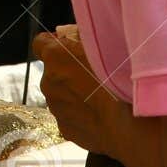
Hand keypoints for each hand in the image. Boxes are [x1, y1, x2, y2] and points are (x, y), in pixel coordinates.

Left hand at [33, 25, 123, 155]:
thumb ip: (85, 39)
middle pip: (53, 71)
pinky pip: (70, 116)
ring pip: (61, 95)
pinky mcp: (65, 130)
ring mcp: (55, 108)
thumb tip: (80, 37)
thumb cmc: (119, 78)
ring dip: (75, 93)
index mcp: (54, 57)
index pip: (40, 43)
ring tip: (100, 96)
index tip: (68, 45)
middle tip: (92, 73)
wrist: (127, 123)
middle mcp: (48, 82)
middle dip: (68, 71)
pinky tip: (100, 115)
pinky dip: (81, 114)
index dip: (54, 42)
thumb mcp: (104, 44)